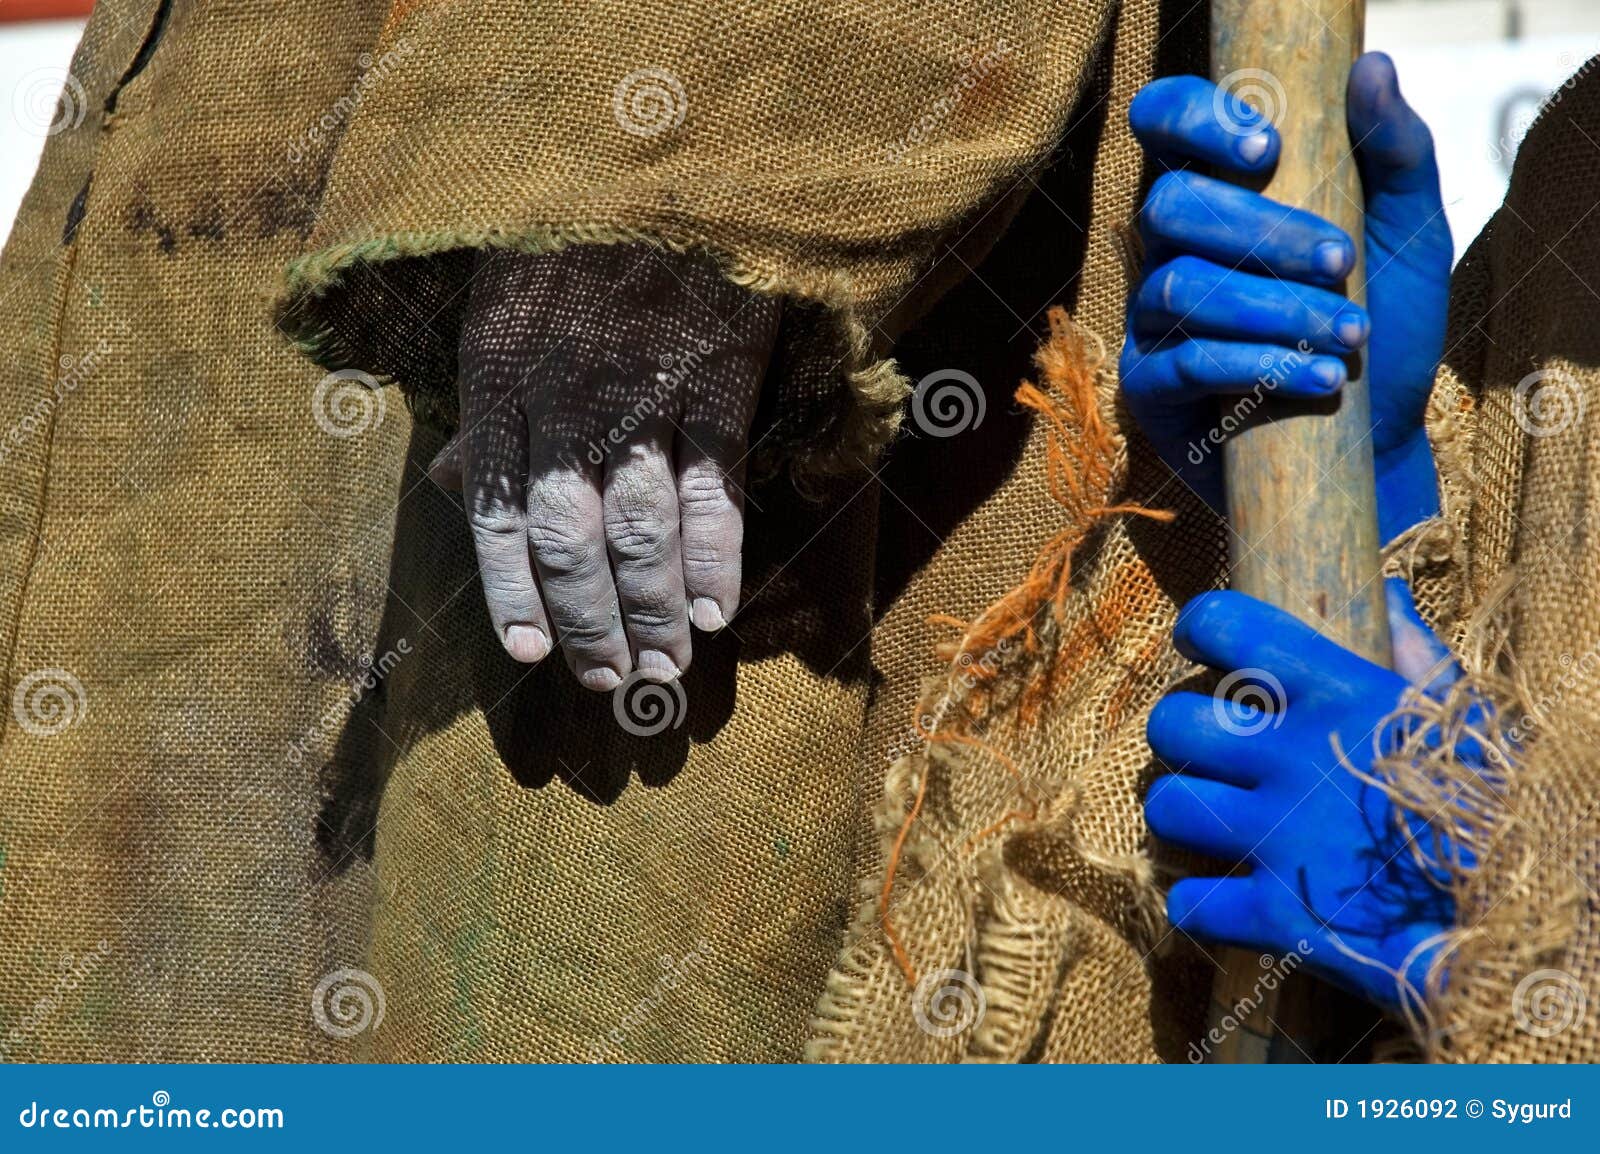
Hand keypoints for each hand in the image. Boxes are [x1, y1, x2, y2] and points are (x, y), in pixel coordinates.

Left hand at [433, 244, 780, 689]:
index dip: (517, 593)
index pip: (503, 514)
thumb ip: (485, 402)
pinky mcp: (716, 380)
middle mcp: (569, 399)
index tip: (534, 656)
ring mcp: (647, 394)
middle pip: (576, 538)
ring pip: (643, 527)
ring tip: (664, 668)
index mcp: (502, 381)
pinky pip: (713, 487)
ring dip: (654, 608)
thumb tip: (458, 486)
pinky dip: (715, 557)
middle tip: (613, 683)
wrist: (652, 163)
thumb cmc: (565, 243)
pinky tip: (716, 611)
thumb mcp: (496, 308)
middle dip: (593, 622)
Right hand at [1121, 53, 1451, 542]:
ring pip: (1182, 288)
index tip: (1268, 148)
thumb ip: (1396, 155)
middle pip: (1170, 205)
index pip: (1165, 124)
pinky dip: (1258, 366)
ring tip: (1347, 336)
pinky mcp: (1150, 388)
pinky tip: (1320, 380)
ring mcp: (1152, 320)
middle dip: (1262, 232)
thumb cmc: (1385, 334)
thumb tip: (1370, 68)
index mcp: (1220, 195)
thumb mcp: (1410, 238)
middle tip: (1340, 261)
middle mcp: (1170, 250)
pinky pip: (1183, 362)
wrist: (1375, 449)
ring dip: (1274, 310)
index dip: (1195, 118)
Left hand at [1144, 584, 1470, 1009]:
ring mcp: (1278, 837)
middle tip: (1215, 756)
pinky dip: (1203, 907)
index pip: (1224, 624)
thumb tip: (1387, 593)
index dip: (1202, 631)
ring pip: (1167, 808)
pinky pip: (1190, 903)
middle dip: (1183, 738)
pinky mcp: (1278, 914)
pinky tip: (1231, 902)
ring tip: (1220, 825)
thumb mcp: (1466, 716)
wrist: (1529, 912)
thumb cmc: (1501, 803)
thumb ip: (1414, 654)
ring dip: (1186, 818)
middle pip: (1171, 725)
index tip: (1205, 649)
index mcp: (1338, 692)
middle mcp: (1293, 757)